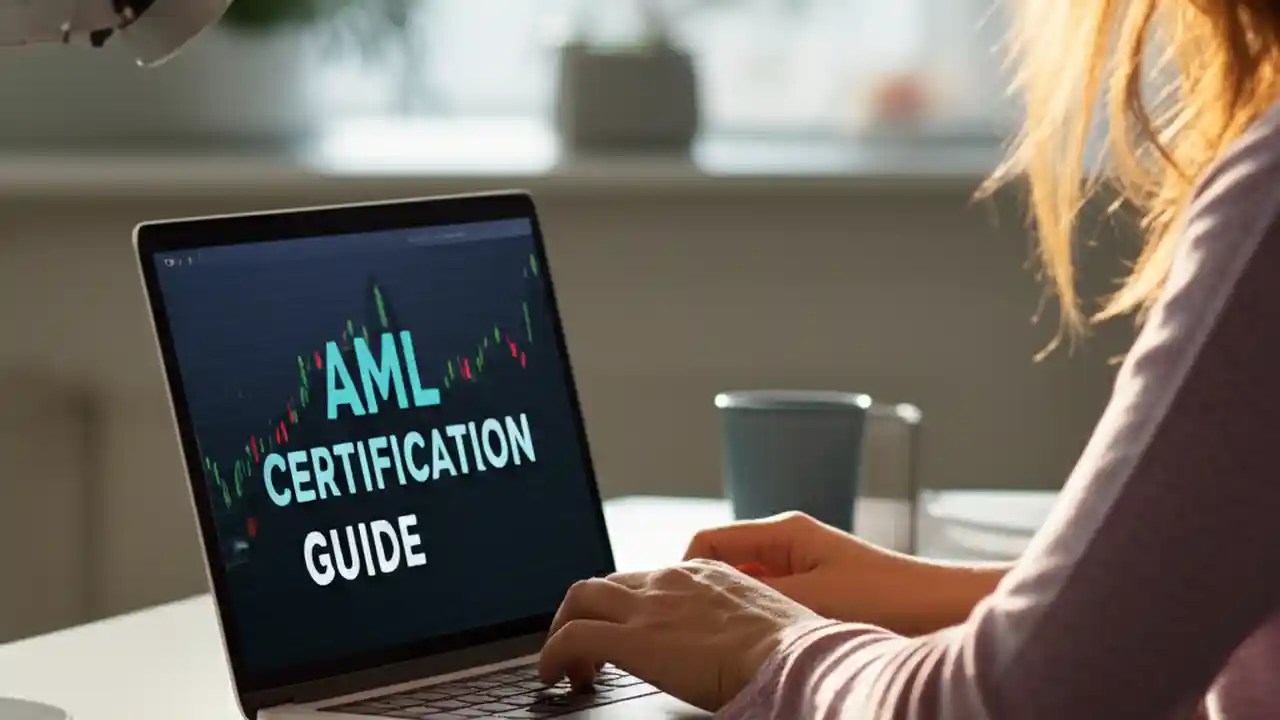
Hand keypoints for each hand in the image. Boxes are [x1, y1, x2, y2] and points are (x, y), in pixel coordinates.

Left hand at [538, 559, 821, 710]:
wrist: (794, 657)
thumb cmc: (794, 651)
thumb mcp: (766, 622)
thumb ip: (739, 626)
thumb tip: (740, 651)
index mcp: (704, 572)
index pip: (647, 578)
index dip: (627, 606)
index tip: (624, 631)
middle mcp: (670, 579)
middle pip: (607, 582)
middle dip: (588, 612)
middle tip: (584, 650)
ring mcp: (649, 606)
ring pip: (581, 599)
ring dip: (565, 630)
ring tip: (565, 664)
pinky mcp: (631, 639)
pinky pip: (572, 638)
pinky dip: (553, 654)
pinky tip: (553, 677)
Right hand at [685, 511, 1006, 634]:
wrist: (944, 608)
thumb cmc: (885, 597)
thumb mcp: (808, 599)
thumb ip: (755, 596)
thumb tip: (706, 597)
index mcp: (783, 531)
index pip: (706, 541)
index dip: (682, 571)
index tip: (674, 605)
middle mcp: (790, 542)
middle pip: (723, 562)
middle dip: (704, 592)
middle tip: (692, 629)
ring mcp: (805, 564)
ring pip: (745, 585)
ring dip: (734, 609)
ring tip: (727, 640)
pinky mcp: (820, 589)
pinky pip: (771, 600)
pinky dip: (759, 619)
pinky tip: (764, 643)